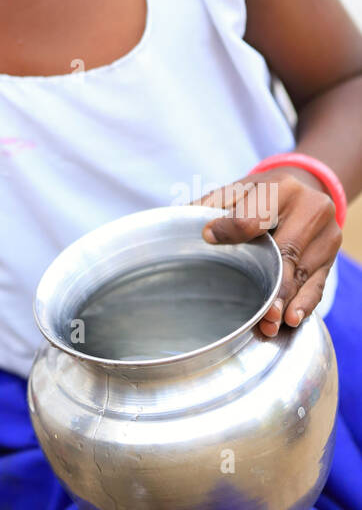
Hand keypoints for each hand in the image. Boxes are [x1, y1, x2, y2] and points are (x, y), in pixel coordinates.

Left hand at [192, 167, 341, 338]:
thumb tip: (180, 220)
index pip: (253, 218)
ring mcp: (325, 234)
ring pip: (302, 272)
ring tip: (267, 322)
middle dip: (270, 282)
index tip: (208, 238)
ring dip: (284, 301)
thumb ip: (212, 204)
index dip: (228, 230)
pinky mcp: (330, 257)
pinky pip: (318, 284)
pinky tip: (291, 318)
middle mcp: (310, 208)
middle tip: (256, 309)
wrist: (304, 188)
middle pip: (285, 251)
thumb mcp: (238, 189)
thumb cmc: (262, 194)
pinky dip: (304, 304)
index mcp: (281, 187)